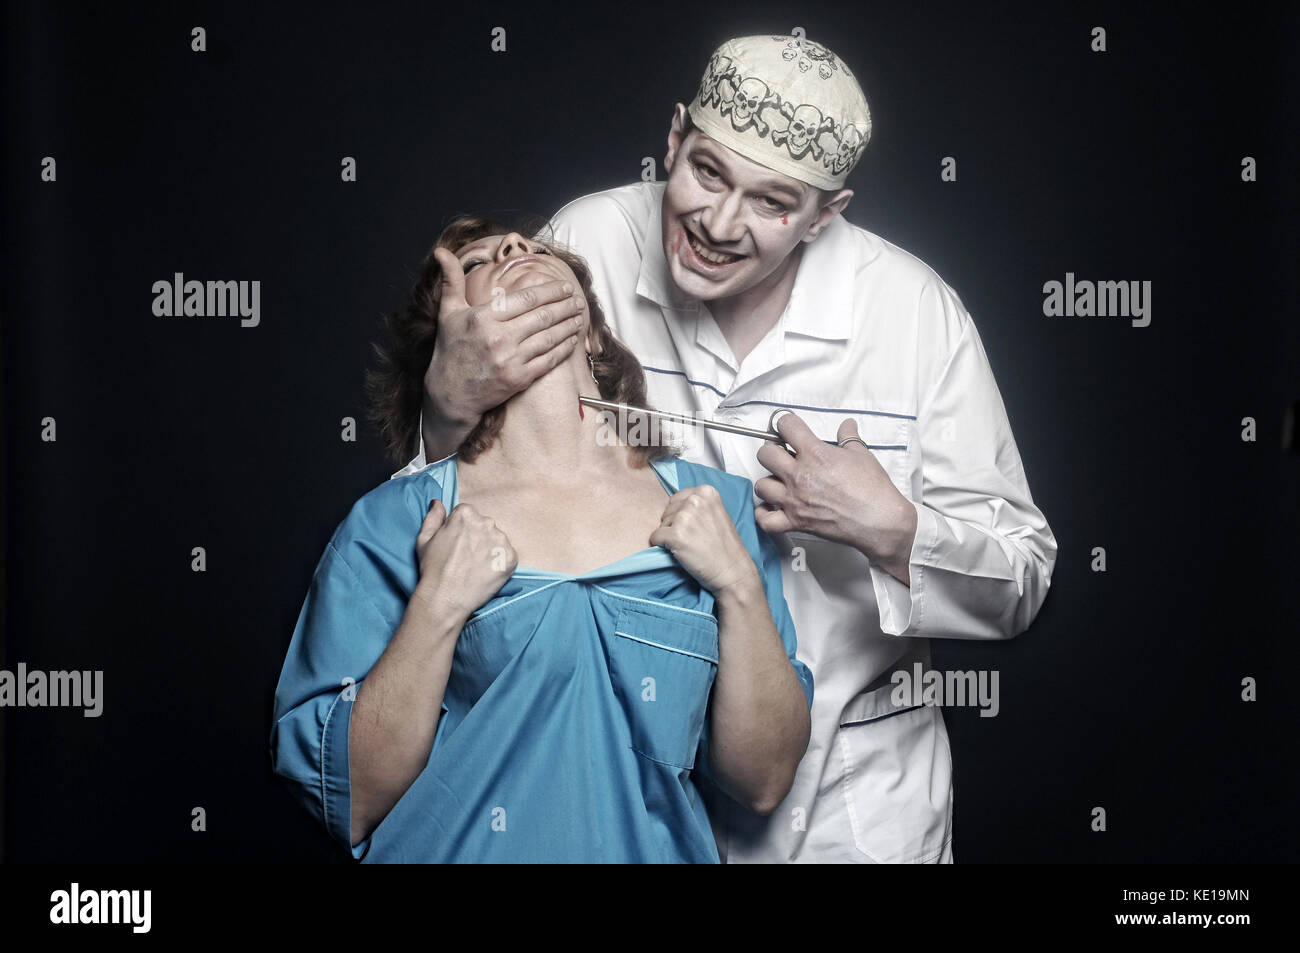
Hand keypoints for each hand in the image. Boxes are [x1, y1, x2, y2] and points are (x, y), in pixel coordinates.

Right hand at [413, 499, 517, 619]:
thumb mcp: (424, 539)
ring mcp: (500, 540)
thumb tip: (438, 503)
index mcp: (466, 514)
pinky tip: (486, 573)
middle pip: (484, 526)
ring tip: (475, 567)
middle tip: (466, 558)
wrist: (445, 597)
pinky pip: (507, 556)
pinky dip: (499, 563)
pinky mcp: (510, 558)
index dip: (461, 531)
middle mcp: (486, 522)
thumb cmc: (433, 569)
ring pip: (497, 540)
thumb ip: (433, 516)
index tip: (456, 545)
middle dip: (477, 538)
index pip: (468, 515)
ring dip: (490, 550)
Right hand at [424, 248, 585, 427]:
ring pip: (549, 337)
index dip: (550, 291)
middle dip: (565, 307)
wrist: (450, 393)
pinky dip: (563, 348)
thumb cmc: (450, 349)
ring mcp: (510, 360)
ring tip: (579, 317)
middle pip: (542, 316)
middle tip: (577, 300)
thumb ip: (450, 280)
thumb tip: (441, 251)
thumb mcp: (447, 312)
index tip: (564, 287)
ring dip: (568, 325)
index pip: (527, 298)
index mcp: (484, 317)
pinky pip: (548, 360)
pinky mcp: (519, 379)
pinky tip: (572, 340)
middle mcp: (498, 337)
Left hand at [649, 485, 758, 595]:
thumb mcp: (717, 513)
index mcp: (706, 492)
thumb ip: (698, 505)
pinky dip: (662, 547)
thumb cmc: (725, 546)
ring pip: (661, 524)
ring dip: (670, 536)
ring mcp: (685, 516)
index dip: (681, 516)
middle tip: (693, 539)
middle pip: (668, 510)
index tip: (695, 528)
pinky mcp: (675, 535)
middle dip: (674, 525)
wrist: (732, 571)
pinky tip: (680, 552)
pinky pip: (655, 537)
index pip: (677, 499)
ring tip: (690, 546)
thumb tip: (673, 507)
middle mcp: (695, 500)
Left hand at [753, 414, 916, 568]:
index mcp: (815, 453)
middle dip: (772, 451)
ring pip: (761, 485)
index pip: (785, 426)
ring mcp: (794, 500)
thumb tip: (847, 425)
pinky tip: (772, 508)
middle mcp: (799, 475)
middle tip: (783, 455)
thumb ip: (848, 437)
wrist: (880, 520)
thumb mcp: (862, 454)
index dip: (785, 424)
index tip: (788, 428)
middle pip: (765, 454)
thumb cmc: (873, 489)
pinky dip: (764, 514)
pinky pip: (765, 520)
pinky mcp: (796, 521)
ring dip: (769, 482)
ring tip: (780, 482)